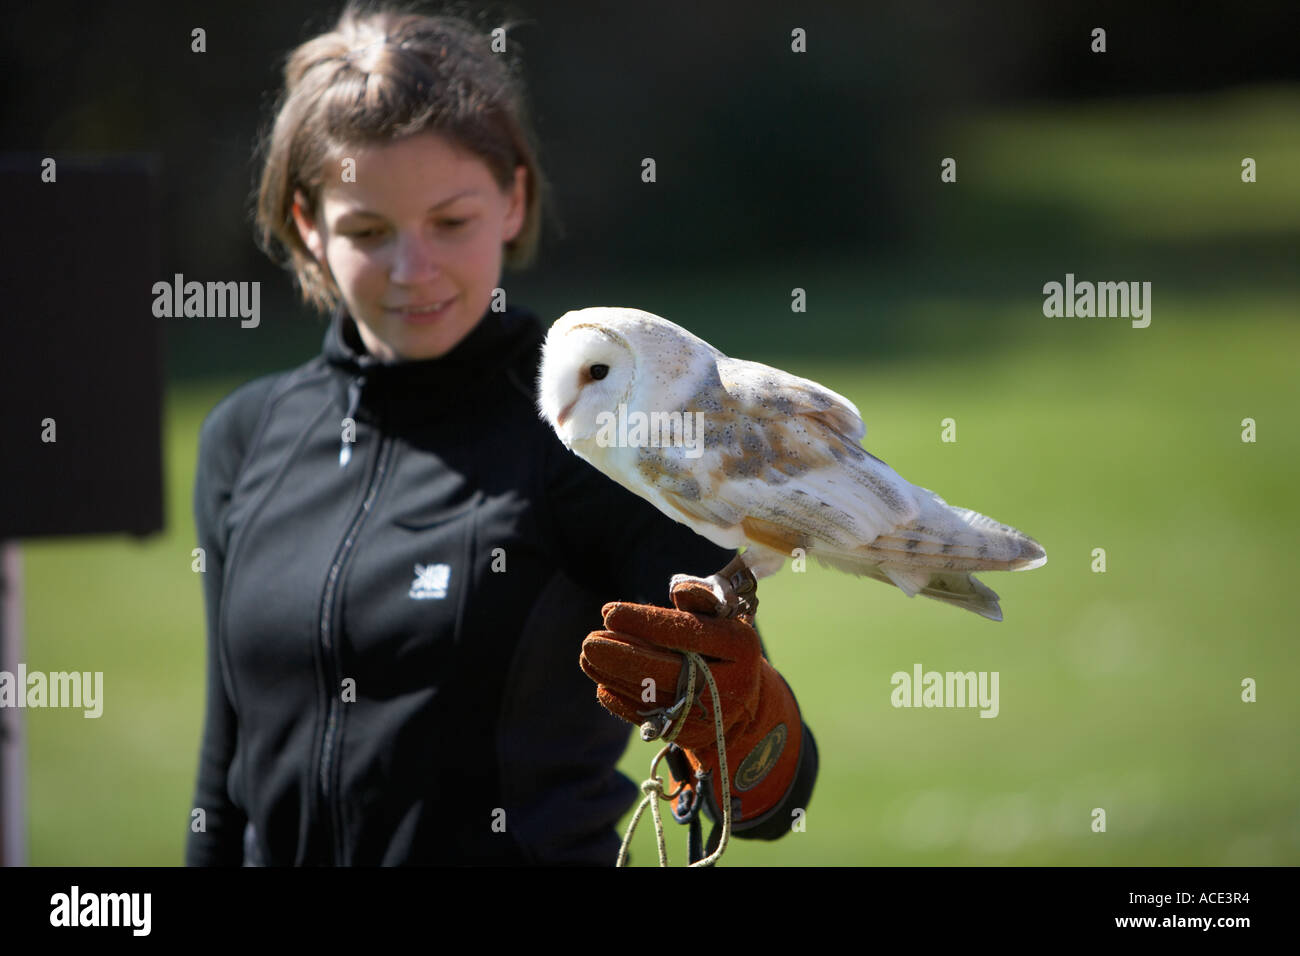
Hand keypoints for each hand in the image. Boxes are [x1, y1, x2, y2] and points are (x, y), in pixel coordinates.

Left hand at [579, 579, 803, 827]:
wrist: (744, 701)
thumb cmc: (723, 646)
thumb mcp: (722, 617)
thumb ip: (700, 599)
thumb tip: (677, 590)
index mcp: (740, 646)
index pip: (688, 632)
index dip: (645, 622)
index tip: (609, 612)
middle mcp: (731, 683)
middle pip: (669, 670)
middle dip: (623, 655)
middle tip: (589, 642)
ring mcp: (711, 714)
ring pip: (655, 696)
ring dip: (615, 677)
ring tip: (588, 658)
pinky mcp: (692, 734)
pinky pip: (651, 718)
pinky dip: (624, 702)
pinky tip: (603, 686)